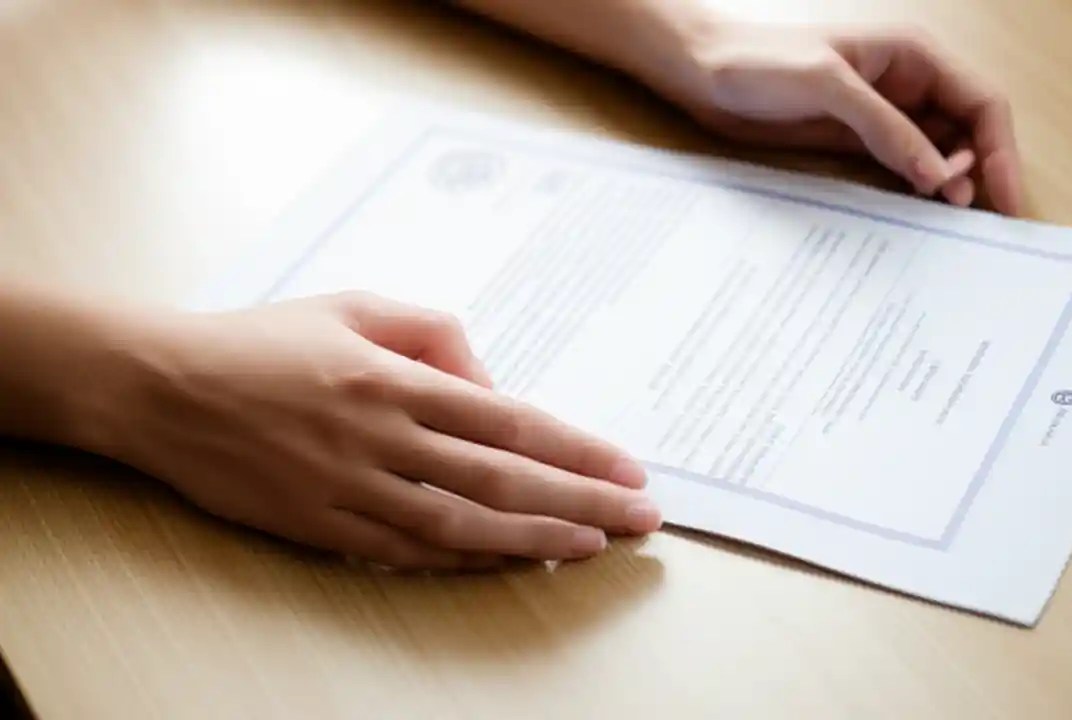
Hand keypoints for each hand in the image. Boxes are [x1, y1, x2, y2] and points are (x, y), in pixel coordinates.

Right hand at [104, 292, 659, 570]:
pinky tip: (510, 560)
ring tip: (594, 546)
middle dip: (582, 499)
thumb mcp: (352, 305)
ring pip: (463, 522)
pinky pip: (408, 550)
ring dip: (536, 538)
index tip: (626, 467)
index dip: (577, 448)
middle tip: (641, 517)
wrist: (161, 387)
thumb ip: (432, 332)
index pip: (509, 420)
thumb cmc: (262, 341)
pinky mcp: (321, 524)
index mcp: (394, 377)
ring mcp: (351, 486)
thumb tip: (488, 381)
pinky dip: (466, 558)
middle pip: (502, 476)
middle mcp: (382, 435)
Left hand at [670, 22, 1020, 214]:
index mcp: (913, 54)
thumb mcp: (827, 86)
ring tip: (953, 222)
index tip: (1006, 200)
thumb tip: (940, 175)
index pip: (981, 101)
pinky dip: (918, 190)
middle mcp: (907, 83)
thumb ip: (885, 128)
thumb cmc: (760, 59)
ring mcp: (885, 115)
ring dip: (951, 185)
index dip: (1002, 151)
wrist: (703, 72)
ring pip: (940, 153)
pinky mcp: (859, 140)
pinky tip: (922, 213)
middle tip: (981, 222)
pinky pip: (904, 167)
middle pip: (969, 130)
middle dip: (982, 172)